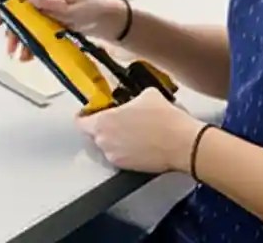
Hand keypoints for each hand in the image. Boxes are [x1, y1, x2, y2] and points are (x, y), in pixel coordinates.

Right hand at [0, 0, 127, 59]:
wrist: (109, 23)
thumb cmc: (92, 12)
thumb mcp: (72, 9)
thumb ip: (51, 3)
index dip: (5, 6)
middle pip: (20, 10)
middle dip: (13, 29)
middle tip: (10, 47)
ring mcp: (47, 8)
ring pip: (27, 22)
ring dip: (22, 38)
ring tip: (21, 56)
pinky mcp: (51, 20)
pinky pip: (36, 30)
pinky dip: (32, 41)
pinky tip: (30, 54)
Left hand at [76, 88, 203, 173]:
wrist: (182, 144)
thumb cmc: (165, 120)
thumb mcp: (147, 95)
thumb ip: (131, 98)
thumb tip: (132, 99)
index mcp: (103, 122)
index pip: (80, 121)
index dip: (86, 114)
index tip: (92, 111)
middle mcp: (104, 141)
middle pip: (95, 133)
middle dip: (104, 126)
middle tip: (119, 118)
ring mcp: (114, 156)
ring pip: (108, 145)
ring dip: (115, 138)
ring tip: (133, 130)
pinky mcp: (127, 167)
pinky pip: (120, 155)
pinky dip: (125, 149)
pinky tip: (140, 142)